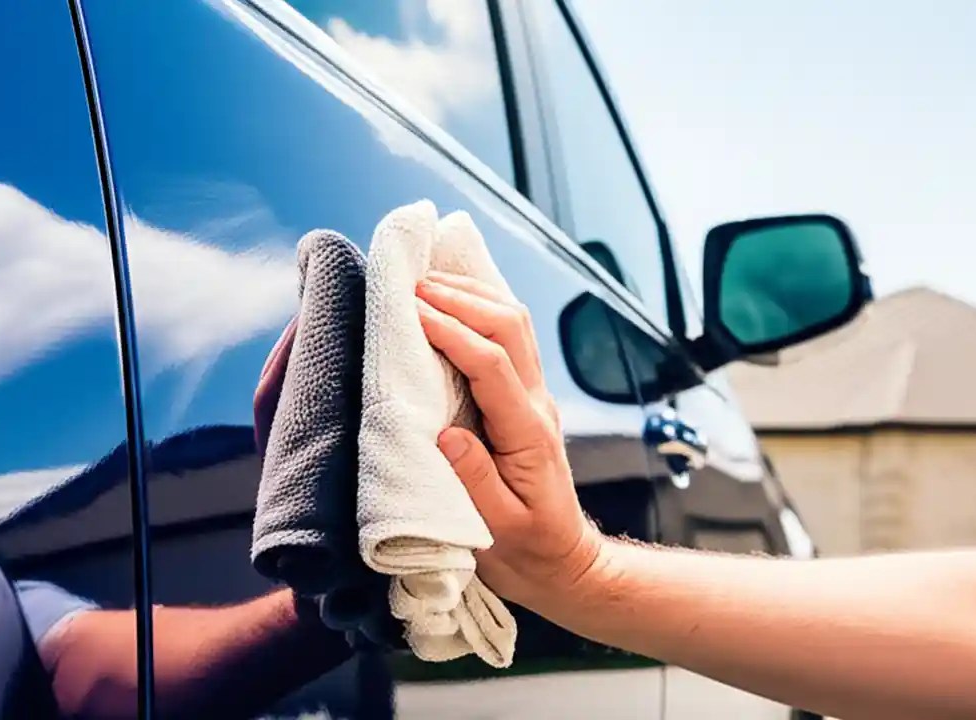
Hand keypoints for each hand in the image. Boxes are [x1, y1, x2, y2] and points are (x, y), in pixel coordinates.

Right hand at [415, 272, 603, 613]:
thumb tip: (446, 434)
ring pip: (514, 324)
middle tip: (413, 284)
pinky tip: (455, 300)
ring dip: (473, 295)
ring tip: (428, 281)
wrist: (563, 562)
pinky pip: (509, 338)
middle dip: (461, 298)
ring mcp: (535, 398)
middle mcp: (536, 405)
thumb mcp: (498, 528)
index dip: (453, 332)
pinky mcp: (524, 399)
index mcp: (527, 433)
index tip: (412, 313)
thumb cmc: (528, 551)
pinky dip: (480, 309)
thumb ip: (474, 480)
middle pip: (510, 326)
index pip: (493, 364)